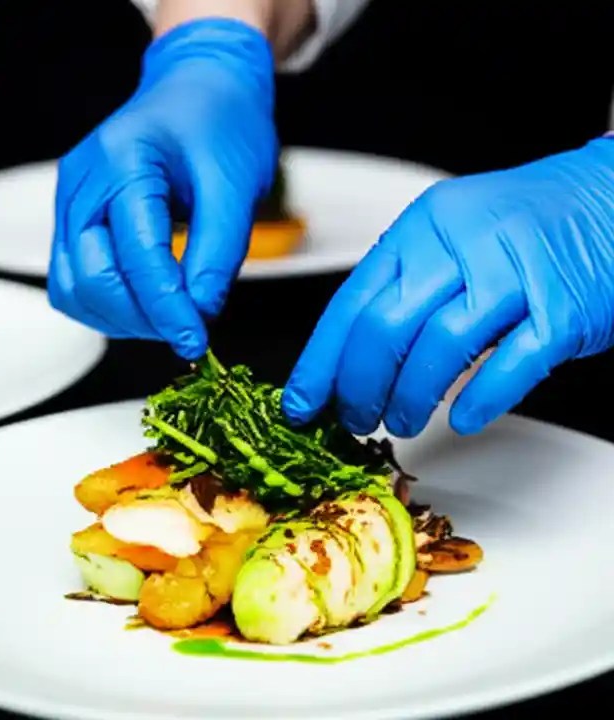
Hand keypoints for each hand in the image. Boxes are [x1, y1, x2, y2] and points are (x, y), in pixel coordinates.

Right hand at [47, 17, 277, 358]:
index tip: (196, 340)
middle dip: (139, 317)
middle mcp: (82, 182)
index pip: (136, 254)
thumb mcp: (238, 183)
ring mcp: (68, 201)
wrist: (198, 88)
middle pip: (90, 277)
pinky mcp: (70, 219)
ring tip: (167, 316)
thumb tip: (199, 314)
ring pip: (71, 288)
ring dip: (118, 317)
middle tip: (186, 329)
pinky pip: (71, 280)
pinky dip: (104, 304)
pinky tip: (144, 304)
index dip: (167, 307)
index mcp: (123, 159)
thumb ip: (218, 252)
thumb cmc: (220, 123)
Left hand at [283, 137, 613, 436]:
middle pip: (387, 328)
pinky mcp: (565, 310)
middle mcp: (464, 243)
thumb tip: (346, 360)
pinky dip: (480, 399)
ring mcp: (517, 274)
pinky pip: (512, 364)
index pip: (352, 301)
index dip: (320, 362)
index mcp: (423, 226)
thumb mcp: (451, 236)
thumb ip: (405, 285)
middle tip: (355, 418)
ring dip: (412, 398)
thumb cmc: (528, 224)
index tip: (301, 402)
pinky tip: (461, 419)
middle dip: (360, 387)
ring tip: (401, 422)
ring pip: (441, 347)